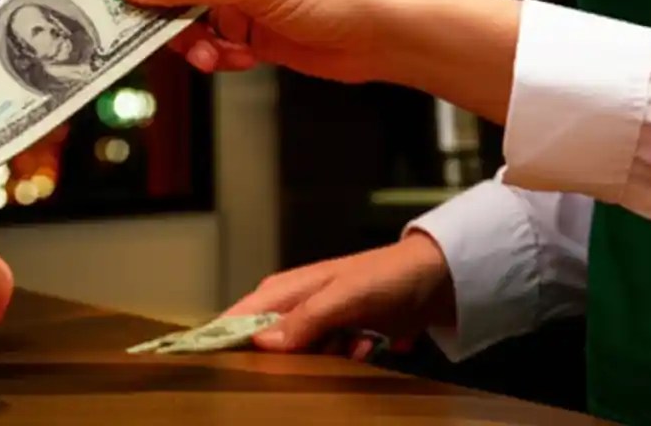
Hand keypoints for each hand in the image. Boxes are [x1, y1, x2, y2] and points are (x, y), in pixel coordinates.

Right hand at [224, 232, 453, 359]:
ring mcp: (315, 324)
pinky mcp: (338, 338)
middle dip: (280, 365)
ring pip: (296, 360)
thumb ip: (304, 320)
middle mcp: (291, 307)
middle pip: (263, 348)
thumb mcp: (345, 297)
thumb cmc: (388, 277)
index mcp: (281, 291)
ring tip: (352, 344)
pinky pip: (326, 363)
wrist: (438, 277)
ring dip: (320, 365)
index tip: (212, 372)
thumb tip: (260, 344)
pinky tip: (365, 348)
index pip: (233, 321)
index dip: (218, 344)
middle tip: (314, 361)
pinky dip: (343, 364)